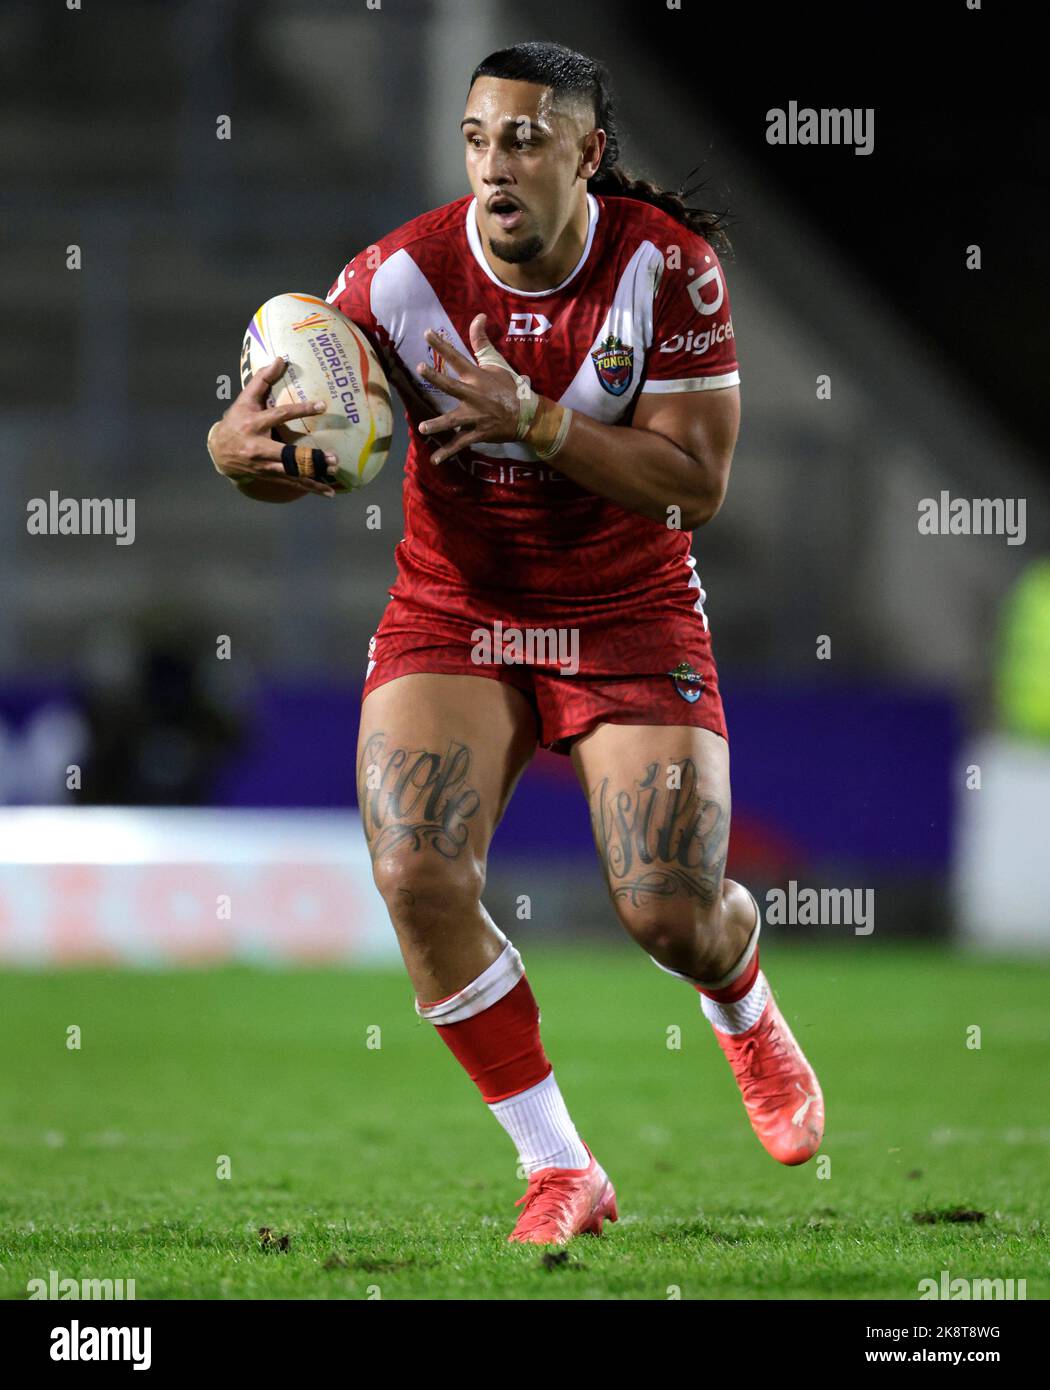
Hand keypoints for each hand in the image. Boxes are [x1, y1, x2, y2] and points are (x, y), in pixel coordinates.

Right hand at [207, 357, 338, 497]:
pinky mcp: (270, 476)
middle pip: (287, 454)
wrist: (219, 453)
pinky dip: (311, 488)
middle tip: (332, 457)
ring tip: (334, 473)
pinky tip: (329, 492)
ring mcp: (264, 465)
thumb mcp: (245, 399)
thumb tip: (280, 360)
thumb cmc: (236, 421)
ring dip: (314, 475)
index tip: (322, 405)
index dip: (301, 410)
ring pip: (292, 473)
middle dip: (310, 457)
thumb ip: (262, 380)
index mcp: (254, 424)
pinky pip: (293, 484)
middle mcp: (259, 447)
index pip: (280, 415)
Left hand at [416, 313, 528, 463]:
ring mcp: (476, 416)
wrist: (528, 415)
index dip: (442, 344)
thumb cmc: (510, 387)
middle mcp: (474, 395)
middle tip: (420, 369)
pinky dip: (448, 453)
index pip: (457, 357)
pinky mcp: (478, 432)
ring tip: (423, 427)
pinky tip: (434, 460)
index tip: (427, 333)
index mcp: (477, 377)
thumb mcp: (497, 362)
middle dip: (436, 377)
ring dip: (439, 424)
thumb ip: (482, 341)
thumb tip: (477, 316)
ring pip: (454, 420)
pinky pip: (460, 443)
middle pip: (452, 385)